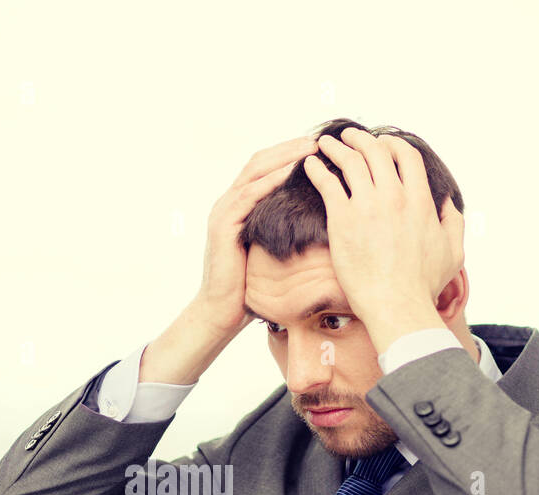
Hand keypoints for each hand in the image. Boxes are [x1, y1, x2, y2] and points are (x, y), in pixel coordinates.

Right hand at [191, 135, 319, 336]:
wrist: (222, 311)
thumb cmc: (249, 287)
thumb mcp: (270, 249)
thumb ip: (281, 228)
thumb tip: (315, 219)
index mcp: (238, 206)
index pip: (263, 168)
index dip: (288, 153)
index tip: (317, 147)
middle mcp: (228, 203)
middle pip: (259, 162)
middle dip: (288, 148)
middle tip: (317, 140)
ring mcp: (223, 212)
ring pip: (254, 172)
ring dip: (283, 158)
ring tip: (309, 150)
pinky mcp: (223, 226)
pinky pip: (248, 196)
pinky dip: (269, 181)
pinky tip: (290, 172)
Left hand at [302, 127, 464, 320]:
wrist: (396, 305)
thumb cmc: (423, 286)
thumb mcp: (452, 252)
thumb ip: (453, 223)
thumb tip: (447, 204)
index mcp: (420, 200)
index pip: (406, 156)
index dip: (393, 144)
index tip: (382, 144)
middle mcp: (395, 197)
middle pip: (376, 151)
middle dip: (361, 139)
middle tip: (348, 136)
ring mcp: (367, 206)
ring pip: (350, 162)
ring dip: (337, 147)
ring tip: (325, 143)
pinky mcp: (343, 220)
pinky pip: (327, 184)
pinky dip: (317, 170)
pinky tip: (309, 165)